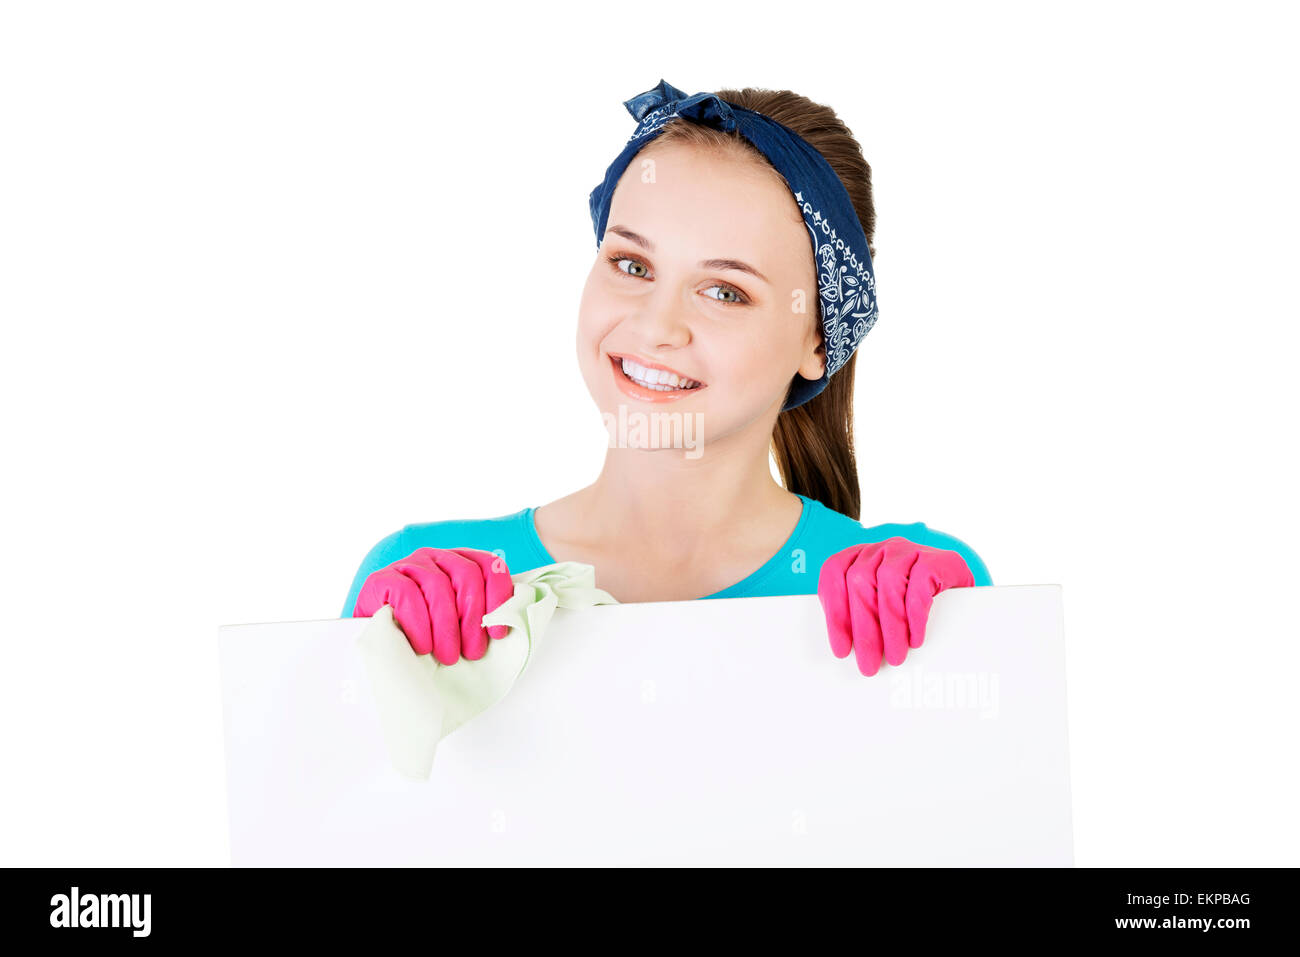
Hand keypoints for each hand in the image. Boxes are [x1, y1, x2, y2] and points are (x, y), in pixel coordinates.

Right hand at [353, 547, 513, 664]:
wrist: (372, 642)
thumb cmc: (421, 636)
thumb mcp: (454, 626)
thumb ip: (477, 619)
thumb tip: (504, 630)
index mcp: (459, 563)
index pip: (489, 565)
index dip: (499, 597)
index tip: (498, 633)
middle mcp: (435, 557)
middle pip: (467, 575)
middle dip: (473, 618)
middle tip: (472, 654)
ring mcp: (407, 565)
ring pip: (437, 586)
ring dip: (447, 626)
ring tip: (448, 657)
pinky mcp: (380, 579)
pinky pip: (407, 595)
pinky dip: (419, 624)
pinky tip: (422, 646)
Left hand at [817, 537, 975, 676]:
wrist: (964, 595)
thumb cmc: (914, 603)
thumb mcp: (881, 606)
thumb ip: (862, 615)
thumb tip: (846, 650)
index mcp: (860, 556)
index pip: (835, 573)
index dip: (835, 612)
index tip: (841, 649)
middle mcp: (882, 549)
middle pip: (860, 583)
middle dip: (864, 629)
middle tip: (869, 664)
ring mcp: (909, 550)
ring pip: (889, 585)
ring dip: (890, 627)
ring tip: (895, 656)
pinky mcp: (937, 559)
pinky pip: (920, 587)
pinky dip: (915, 617)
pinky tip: (916, 639)